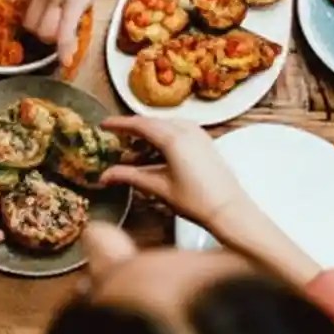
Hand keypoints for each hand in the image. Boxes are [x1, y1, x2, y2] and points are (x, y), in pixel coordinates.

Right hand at [22, 0, 113, 65]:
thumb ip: (80, 8)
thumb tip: (69, 30)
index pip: (64, 34)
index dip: (62, 52)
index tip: (63, 61)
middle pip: (40, 31)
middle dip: (47, 36)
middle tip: (55, 29)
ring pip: (28, 16)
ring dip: (37, 19)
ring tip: (48, 9)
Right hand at [99, 116, 249, 228]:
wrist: (229, 210)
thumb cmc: (197, 201)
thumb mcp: (158, 187)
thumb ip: (129, 177)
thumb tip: (104, 176)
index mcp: (173, 138)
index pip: (139, 124)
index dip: (118, 123)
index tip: (103, 124)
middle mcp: (186, 130)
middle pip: (151, 122)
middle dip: (132, 129)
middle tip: (116, 137)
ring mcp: (198, 134)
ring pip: (165, 125)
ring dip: (148, 134)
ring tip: (134, 149)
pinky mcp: (204, 141)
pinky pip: (178, 130)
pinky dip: (162, 137)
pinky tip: (156, 152)